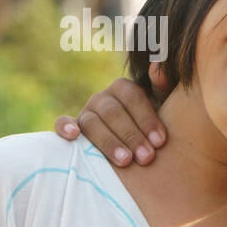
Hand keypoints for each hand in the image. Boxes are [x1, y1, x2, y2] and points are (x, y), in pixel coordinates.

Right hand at [54, 62, 171, 166]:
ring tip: (125, 161)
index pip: (133, 97)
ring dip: (108, 142)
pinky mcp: (72, 127)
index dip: (147, 119)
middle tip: (147, 157)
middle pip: (113, 112)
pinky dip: (64, 127)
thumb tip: (158, 65)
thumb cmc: (155, 124)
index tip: (160, 141)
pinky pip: (62, 122)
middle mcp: (103, 98)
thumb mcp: (164, 106)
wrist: (138, 142)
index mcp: (125, 88)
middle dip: (131, 135)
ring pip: (92, 123)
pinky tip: (73, 136)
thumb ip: (163, 86)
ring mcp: (86, 112)